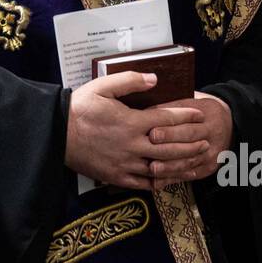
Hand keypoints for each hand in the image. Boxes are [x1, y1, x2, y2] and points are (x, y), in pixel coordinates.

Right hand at [65, 72, 214, 189]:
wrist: (55, 133)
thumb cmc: (79, 108)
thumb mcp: (102, 86)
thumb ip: (130, 81)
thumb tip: (154, 79)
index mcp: (131, 122)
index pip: (167, 119)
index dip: (186, 116)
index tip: (200, 114)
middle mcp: (132, 145)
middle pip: (170, 147)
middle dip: (191, 144)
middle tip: (206, 141)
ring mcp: (125, 164)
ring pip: (161, 167)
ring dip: (181, 164)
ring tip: (196, 161)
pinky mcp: (116, 177)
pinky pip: (144, 183)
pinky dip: (160, 181)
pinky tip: (169, 178)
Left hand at [145, 92, 233, 185]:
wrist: (230, 124)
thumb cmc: (202, 111)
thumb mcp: (192, 102)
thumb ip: (171, 108)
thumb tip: (144, 114)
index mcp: (207, 113)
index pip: (187, 122)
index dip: (169, 129)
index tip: (151, 132)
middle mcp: (211, 133)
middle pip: (188, 140)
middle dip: (168, 144)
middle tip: (150, 147)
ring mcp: (211, 153)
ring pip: (189, 160)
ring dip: (169, 166)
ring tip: (152, 168)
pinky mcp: (208, 167)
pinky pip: (189, 174)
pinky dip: (173, 178)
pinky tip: (158, 181)